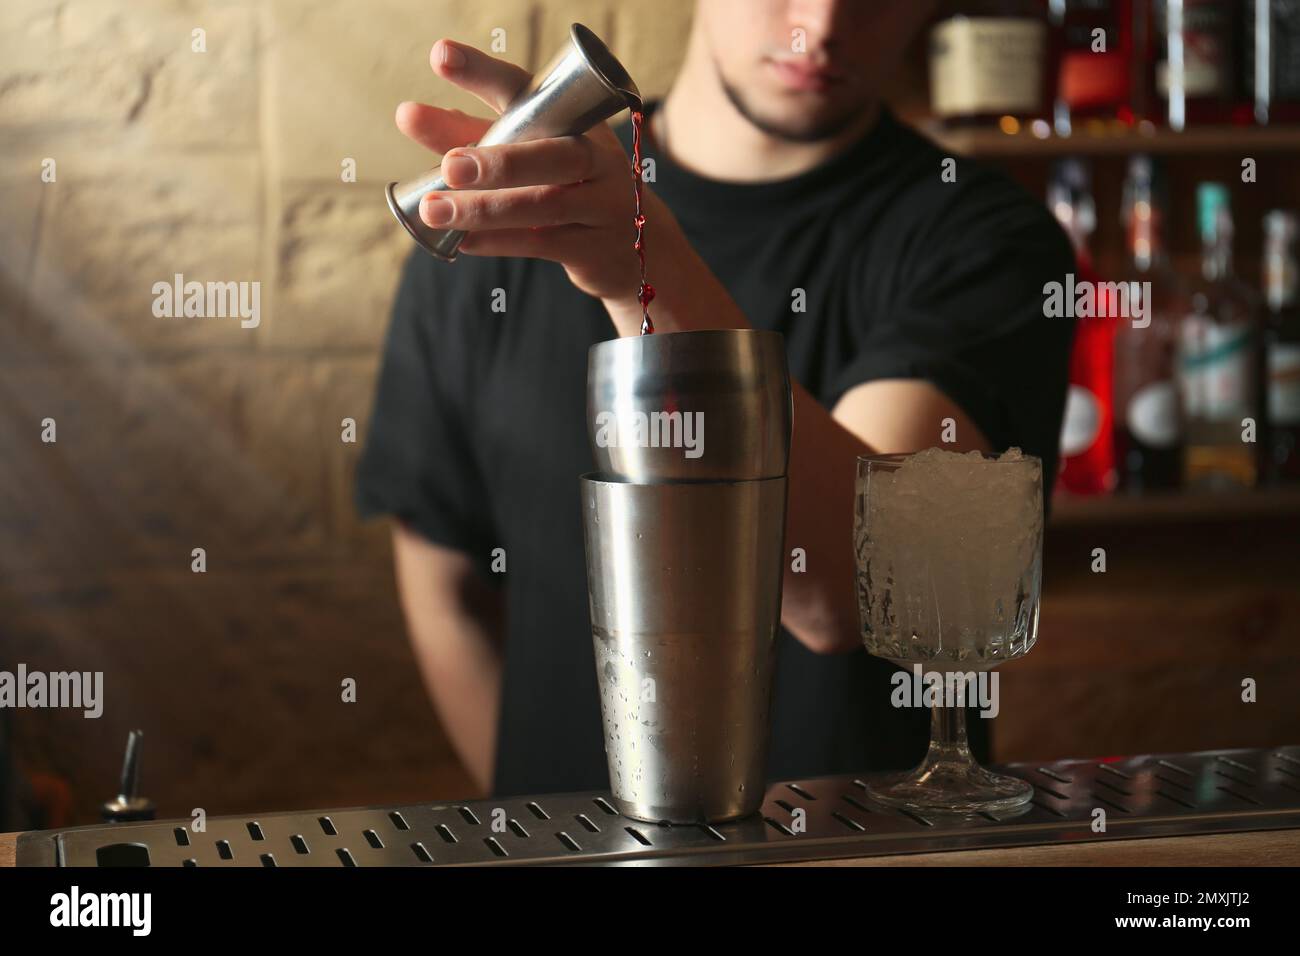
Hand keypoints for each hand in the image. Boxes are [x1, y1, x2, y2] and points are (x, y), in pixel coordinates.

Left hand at [397, 39, 672, 333]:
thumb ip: (479, 137)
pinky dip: (498, 242)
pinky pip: (541, 244)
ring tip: (433, 210)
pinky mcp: (594, 250)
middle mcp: (596, 158)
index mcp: (576, 121)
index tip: (440, 56)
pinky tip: (462, 241)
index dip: (484, 73)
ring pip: (542, 205)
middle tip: (448, 164)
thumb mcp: (533, 156)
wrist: (641, 250)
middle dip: (496, 160)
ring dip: (483, 209)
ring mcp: (601, 206)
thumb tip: (415, 118)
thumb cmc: (574, 189)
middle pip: (550, 155)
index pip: (527, 90)